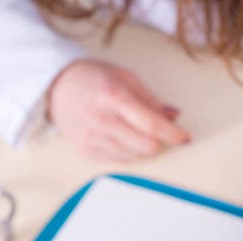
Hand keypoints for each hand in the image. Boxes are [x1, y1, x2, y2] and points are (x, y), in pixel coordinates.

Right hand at [48, 59, 190, 160]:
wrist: (57, 88)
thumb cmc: (93, 79)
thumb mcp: (125, 78)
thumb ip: (151, 99)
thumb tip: (174, 117)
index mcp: (114, 96)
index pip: (151, 124)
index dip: (173, 134)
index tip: (185, 137)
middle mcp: (102, 120)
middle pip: (146, 146)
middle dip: (158, 141)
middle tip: (156, 130)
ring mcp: (93, 139)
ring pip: (135, 156)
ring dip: (142, 146)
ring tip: (132, 129)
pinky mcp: (87, 151)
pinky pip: (119, 161)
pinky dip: (127, 151)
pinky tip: (120, 136)